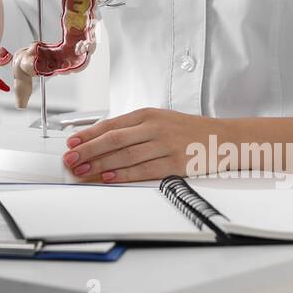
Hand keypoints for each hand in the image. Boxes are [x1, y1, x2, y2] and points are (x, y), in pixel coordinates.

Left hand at [62, 108, 223, 182]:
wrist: (222, 138)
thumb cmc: (186, 131)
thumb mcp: (159, 121)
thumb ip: (132, 129)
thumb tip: (100, 141)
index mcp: (147, 115)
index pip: (110, 124)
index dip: (88, 135)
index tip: (71, 143)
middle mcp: (154, 127)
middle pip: (113, 139)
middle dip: (88, 150)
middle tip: (70, 159)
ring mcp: (165, 145)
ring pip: (125, 156)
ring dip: (100, 165)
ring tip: (83, 171)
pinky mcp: (176, 163)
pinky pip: (144, 170)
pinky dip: (124, 174)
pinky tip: (109, 177)